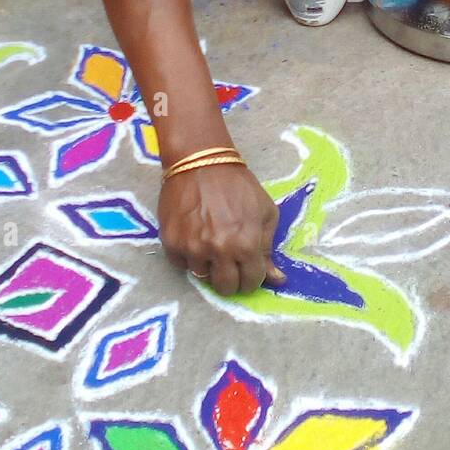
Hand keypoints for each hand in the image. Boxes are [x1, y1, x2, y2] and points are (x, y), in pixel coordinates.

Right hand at [158, 163, 283, 295]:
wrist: (201, 162)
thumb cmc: (238, 186)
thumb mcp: (265, 213)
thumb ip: (268, 249)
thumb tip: (277, 280)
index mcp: (247, 244)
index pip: (252, 282)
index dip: (252, 279)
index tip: (248, 271)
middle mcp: (219, 250)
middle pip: (226, 288)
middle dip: (231, 280)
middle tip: (229, 264)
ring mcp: (193, 248)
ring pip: (202, 276)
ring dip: (208, 265)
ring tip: (210, 243)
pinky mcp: (171, 242)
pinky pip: (181, 264)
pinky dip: (189, 256)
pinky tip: (194, 237)